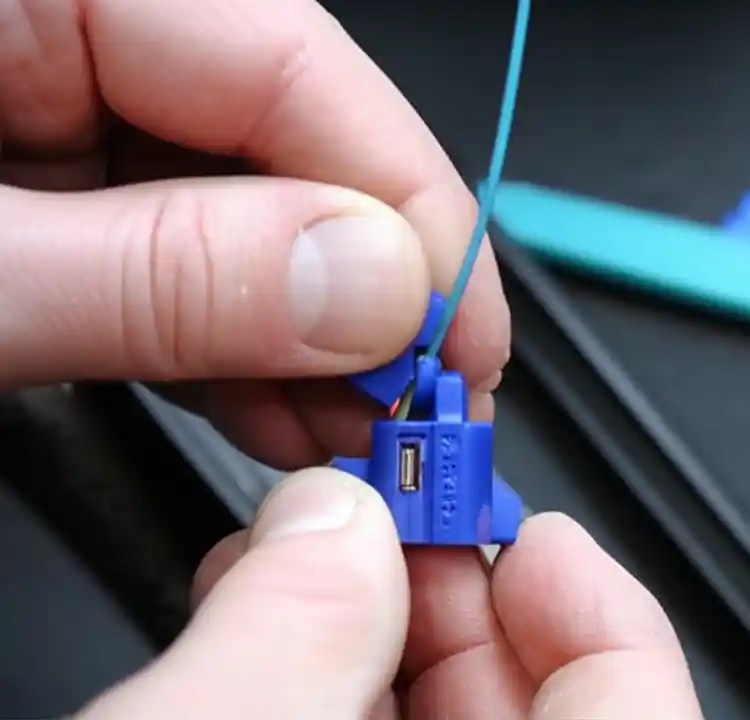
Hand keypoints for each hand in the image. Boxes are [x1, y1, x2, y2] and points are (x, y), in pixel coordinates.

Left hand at [0, 0, 509, 465]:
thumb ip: (165, 273)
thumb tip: (374, 290)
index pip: (293, 64)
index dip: (413, 214)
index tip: (465, 347)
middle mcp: (66, 25)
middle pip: (286, 138)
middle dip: (365, 297)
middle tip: (419, 418)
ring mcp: (53, 95)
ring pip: (244, 204)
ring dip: (311, 341)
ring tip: (354, 439)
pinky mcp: (43, 169)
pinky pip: (172, 244)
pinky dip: (228, 341)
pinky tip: (278, 411)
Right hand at [77, 469, 704, 718]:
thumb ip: (292, 621)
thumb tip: (335, 521)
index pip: (640, 709)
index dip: (598, 605)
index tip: (531, 533)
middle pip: (533, 708)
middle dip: (457, 600)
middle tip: (385, 528)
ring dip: (370, 641)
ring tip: (291, 576)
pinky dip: (321, 695)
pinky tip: (253, 654)